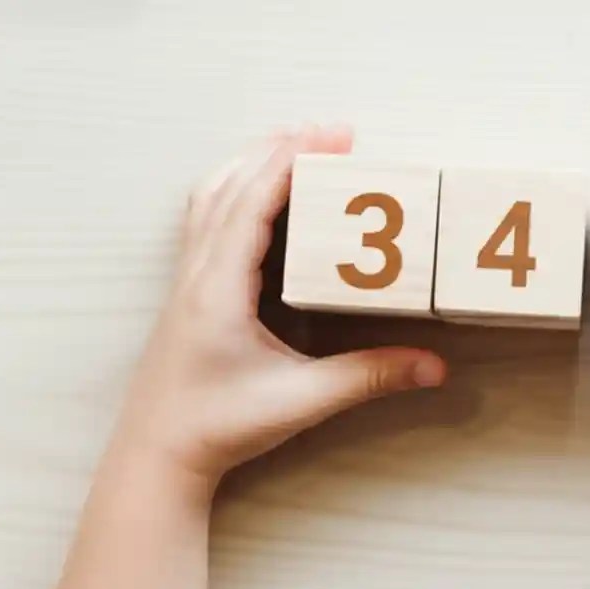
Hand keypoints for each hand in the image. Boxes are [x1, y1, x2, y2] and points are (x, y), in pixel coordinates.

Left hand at [108, 124, 445, 495]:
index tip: (331, 137)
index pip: (253, 203)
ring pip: (211, 196)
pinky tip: (256, 195)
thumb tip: (433, 366)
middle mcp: (197, 273)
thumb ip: (368, 378)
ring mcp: (186, 280)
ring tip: (295, 144)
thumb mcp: (301, 401)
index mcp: (219, 288)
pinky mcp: (187, 292)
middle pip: (231, 185)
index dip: (291, 163)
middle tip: (331, 131)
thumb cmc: (217, 427)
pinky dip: (234, 190)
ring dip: (251, 162)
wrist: (157, 456)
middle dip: (280, 149)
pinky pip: (205, 219)